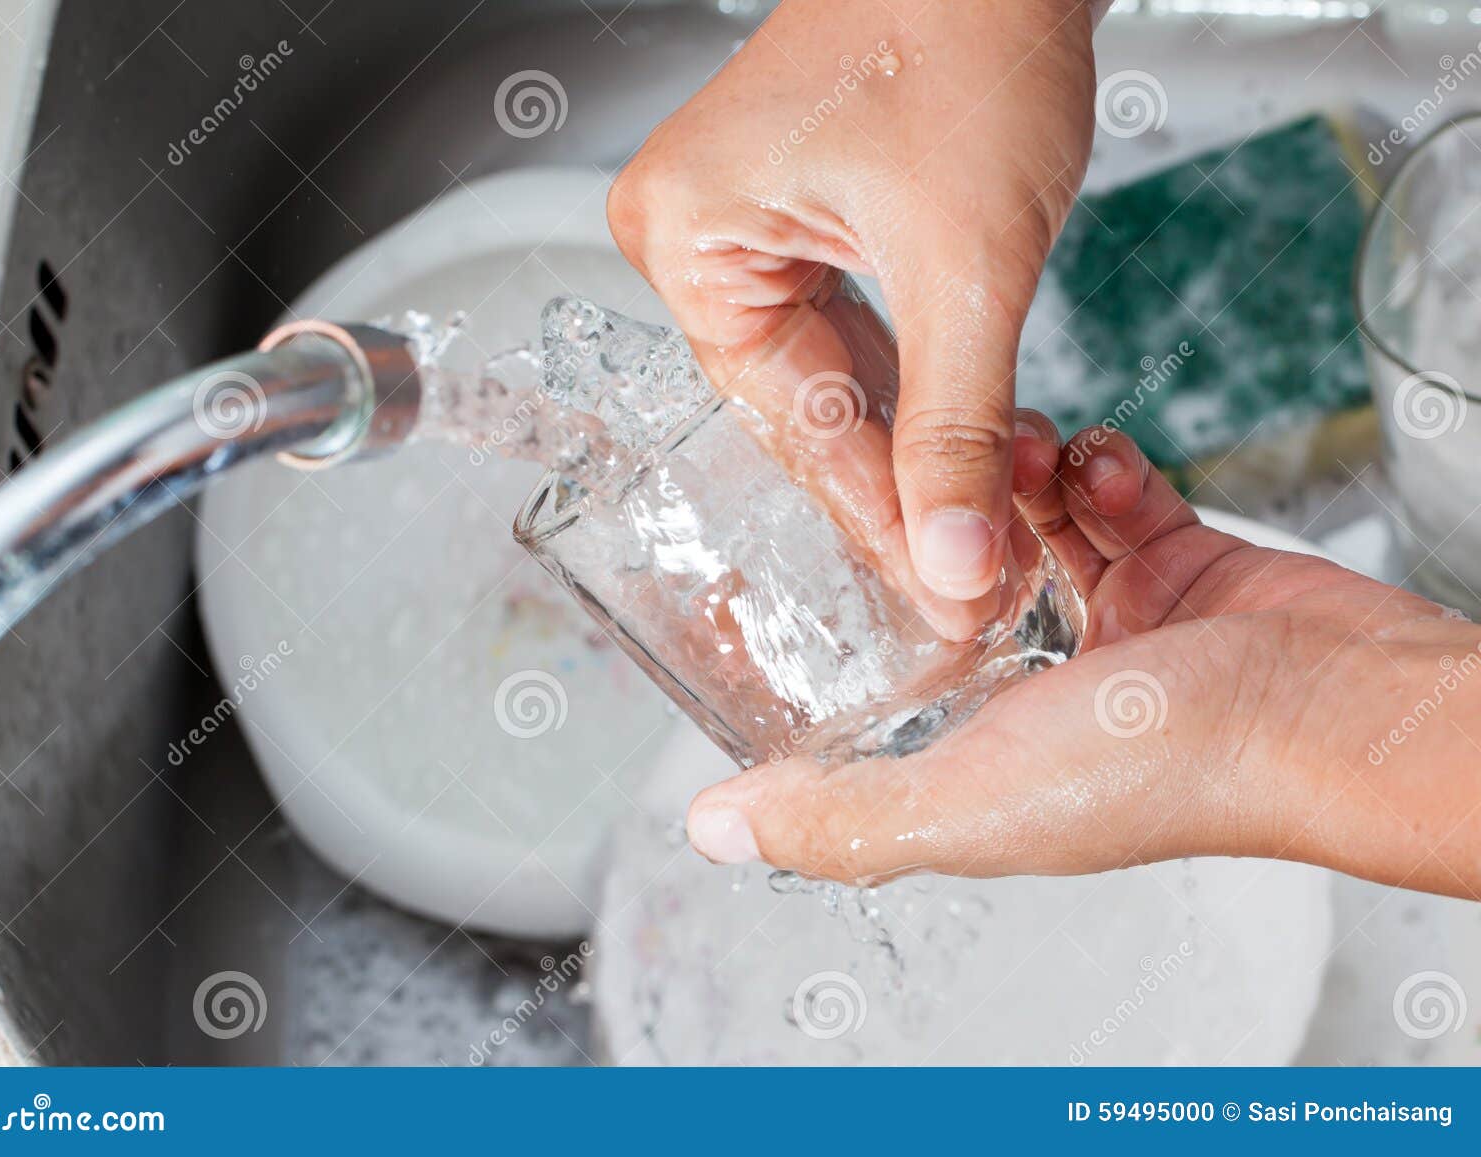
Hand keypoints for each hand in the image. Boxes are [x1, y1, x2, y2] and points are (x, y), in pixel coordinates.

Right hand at [608, 0, 1099, 609]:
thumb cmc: (966, 32)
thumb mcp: (966, 262)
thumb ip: (957, 425)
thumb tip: (951, 558)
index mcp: (687, 239)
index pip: (791, 421)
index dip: (878, 518)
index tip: (939, 594)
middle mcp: (694, 235)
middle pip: (802, 408)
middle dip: (897, 490)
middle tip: (964, 583)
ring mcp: (742, 224)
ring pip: (830, 377)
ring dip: (910, 444)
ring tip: (973, 534)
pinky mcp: (796, 215)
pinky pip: (846, 329)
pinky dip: (910, 384)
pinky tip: (960, 447)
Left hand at [685, 420, 1480, 900]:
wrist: (1342, 705)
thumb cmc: (1172, 770)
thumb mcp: (970, 802)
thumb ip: (840, 818)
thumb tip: (712, 831)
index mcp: (977, 752)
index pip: (872, 685)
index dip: (828, 623)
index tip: (790, 546)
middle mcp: (1034, 691)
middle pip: (943, 588)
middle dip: (923, 522)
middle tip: (907, 462)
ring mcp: (1104, 623)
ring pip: (1019, 524)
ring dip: (1007, 479)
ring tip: (1012, 450)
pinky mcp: (1171, 563)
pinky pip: (1106, 494)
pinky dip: (1095, 469)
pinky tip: (1095, 461)